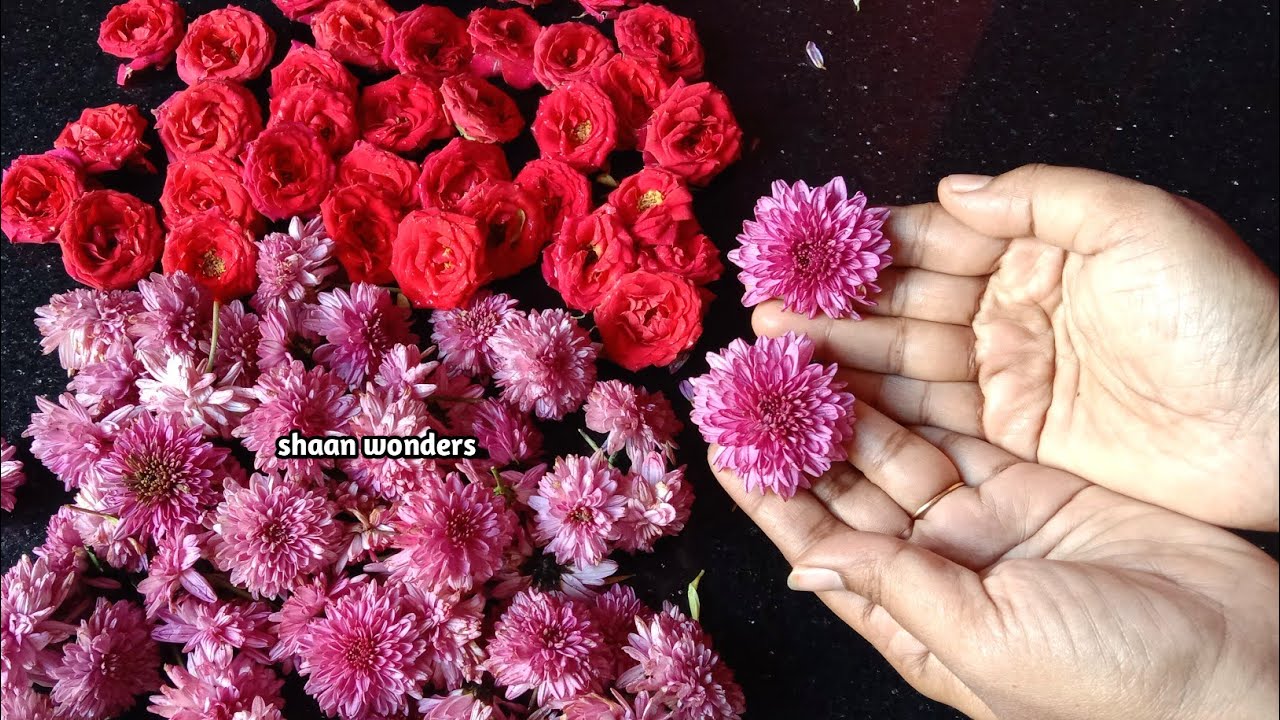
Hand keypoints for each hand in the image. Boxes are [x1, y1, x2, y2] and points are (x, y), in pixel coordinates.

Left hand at [709, 411, 1279, 719]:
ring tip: (801, 357)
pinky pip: (958, 433)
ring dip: (850, 409)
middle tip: (756, 379)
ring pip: (898, 454)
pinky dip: (917, 400)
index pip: (822, 550)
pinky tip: (874, 364)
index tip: (727, 447)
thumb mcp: (988, 641)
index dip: (773, 502)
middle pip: (851, 495)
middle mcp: (941, 570)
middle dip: (801, 441)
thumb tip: (805, 567)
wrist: (1242, 663)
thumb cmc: (1119, 683)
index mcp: (917, 621)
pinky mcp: (1033, 486)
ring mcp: (986, 525)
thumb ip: (898, 592)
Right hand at [753, 164, 1279, 529]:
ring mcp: (1010, 375)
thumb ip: (1042, 197)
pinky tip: (829, 407)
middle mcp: (1013, 309)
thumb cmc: (1224, 314)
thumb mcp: (1142, 223)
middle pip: (904, 307)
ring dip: (841, 363)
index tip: (802, 255)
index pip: (933, 243)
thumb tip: (948, 191)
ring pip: (906, 364)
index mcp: (1040, 249)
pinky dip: (880, 414)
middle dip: (834, 311)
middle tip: (765, 317)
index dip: (864, 250)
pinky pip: (933, 419)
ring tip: (777, 360)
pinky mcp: (1014, 434)